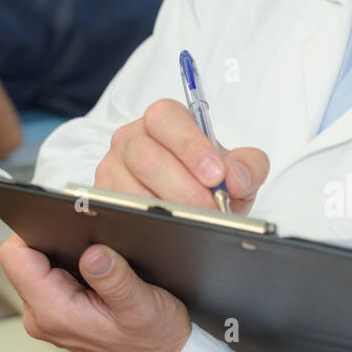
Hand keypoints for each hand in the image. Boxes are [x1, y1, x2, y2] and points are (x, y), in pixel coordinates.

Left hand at [0, 234, 191, 351]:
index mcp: (54, 313)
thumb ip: (114, 278)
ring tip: (97, 261)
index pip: (15, 257)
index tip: (63, 226)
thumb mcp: (142, 305)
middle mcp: (43, 315)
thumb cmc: (155, 339)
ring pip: (36, 265)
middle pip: (24, 258)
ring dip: (63, 255)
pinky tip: (96, 272)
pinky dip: (70, 266)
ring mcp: (48, 315)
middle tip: (89, 244)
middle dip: (53, 242)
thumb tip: (93, 252)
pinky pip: (50, 276)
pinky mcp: (58, 311)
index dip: (34, 232)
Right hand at [97, 98, 268, 214]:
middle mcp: (131, 138)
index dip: (190, 145)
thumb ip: (249, 167)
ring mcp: (112, 167)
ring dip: (164, 209)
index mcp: (164, 120)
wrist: (197, 209)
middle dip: (182, 187)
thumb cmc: (211, 184)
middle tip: (209, 209)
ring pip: (129, 186)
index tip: (216, 175)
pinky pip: (117, 210)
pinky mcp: (102, 197)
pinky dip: (145, 223)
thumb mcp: (238, 173)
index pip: (166, 118)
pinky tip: (168, 232)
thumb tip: (236, 177)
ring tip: (195, 223)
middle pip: (145, 156)